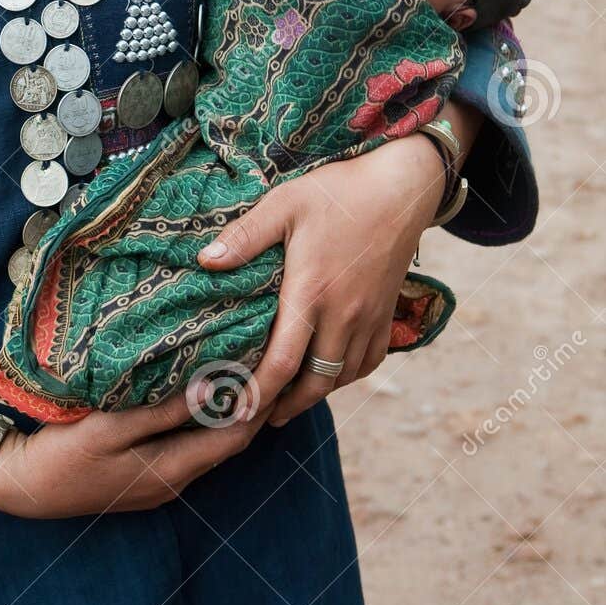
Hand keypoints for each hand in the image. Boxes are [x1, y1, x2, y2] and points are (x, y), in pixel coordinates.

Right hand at [0, 384, 259, 517]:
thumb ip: (163, 411)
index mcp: (172, 470)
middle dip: (251, 403)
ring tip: (238, 366)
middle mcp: (175, 480)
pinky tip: (198, 391)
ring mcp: (160, 481)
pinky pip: (188, 444)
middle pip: (228, 440)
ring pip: (209, 442)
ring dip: (227, 410)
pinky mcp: (145, 475)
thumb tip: (214, 390)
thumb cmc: (63, 455)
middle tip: (263, 356)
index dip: (259, 400)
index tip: (271, 360)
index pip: (235, 436)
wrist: (22, 487)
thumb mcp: (110, 428)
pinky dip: (202, 417)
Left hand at [196, 133, 447, 431]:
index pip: (283, 361)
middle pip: (315, 382)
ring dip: (314, 393)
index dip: (259, 393)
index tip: (237, 412)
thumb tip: (204, 261)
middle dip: (285, 406)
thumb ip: (245, 236)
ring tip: (286, 400)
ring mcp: (369, 317)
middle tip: (257, 417)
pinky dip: (346, 375)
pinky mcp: (386, 313)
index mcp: (312, 291)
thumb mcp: (284, 204)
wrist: (401, 188)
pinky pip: (369, 361)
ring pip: (342, 376)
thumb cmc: (337, 192)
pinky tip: (328, 373)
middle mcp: (344, 314)